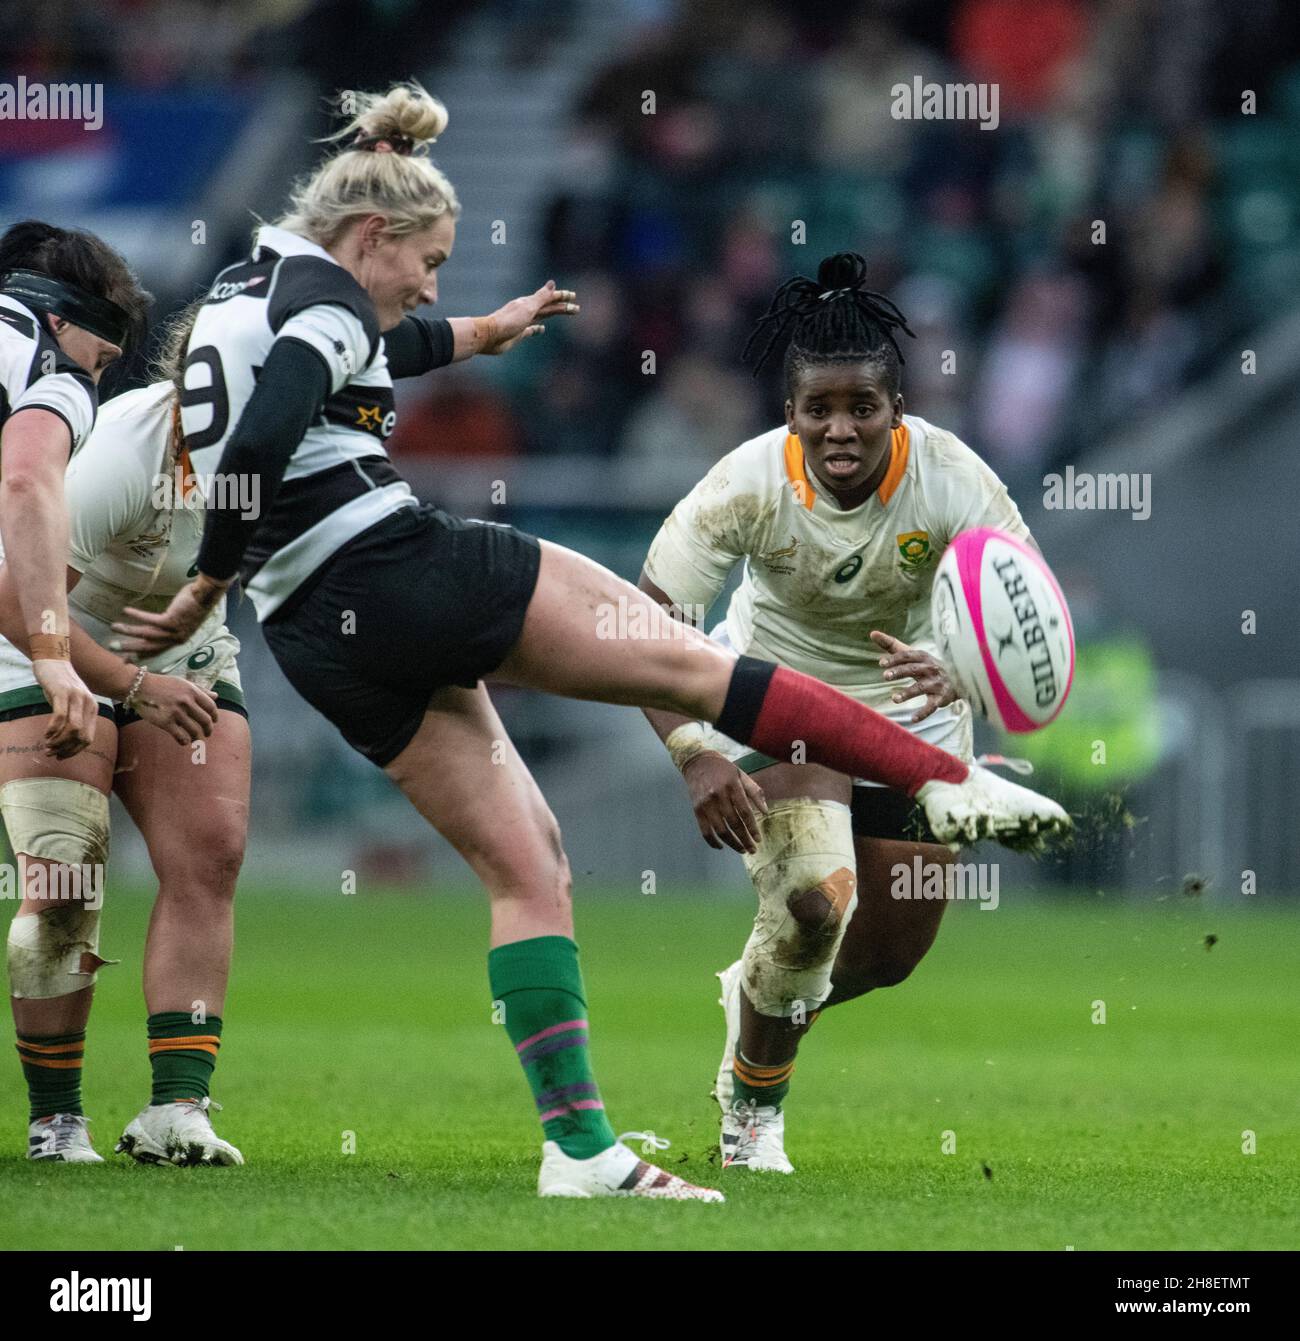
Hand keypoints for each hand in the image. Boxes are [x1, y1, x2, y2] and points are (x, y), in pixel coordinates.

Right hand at [31, 659, 96, 758]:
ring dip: (59, 741)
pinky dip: (53, 729)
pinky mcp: (63, 692)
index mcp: (93, 709)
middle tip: (50, 753)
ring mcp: (77, 697)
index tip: (60, 756)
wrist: (54, 661)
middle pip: (82, 736)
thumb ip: (73, 719)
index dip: (75, 751)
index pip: (89, 738)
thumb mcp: (72, 704)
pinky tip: (45, 734)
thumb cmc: (61, 686)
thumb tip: (65, 743)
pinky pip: (60, 716)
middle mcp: (88, 704)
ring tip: (47, 745)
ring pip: (73, 729)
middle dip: (66, 749)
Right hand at [112, 576, 226, 658]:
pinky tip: (125, 610)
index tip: (126, 659)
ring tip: (114, 626)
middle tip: (112, 648)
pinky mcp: (171, 621)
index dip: (139, 655)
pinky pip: (149, 620)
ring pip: (146, 634)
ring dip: (128, 630)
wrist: (205, 596)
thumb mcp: (178, 620)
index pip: (155, 651)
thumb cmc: (193, 605)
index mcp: (177, 641)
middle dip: (129, 648)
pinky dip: (136, 615)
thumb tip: (151, 627)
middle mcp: (175, 639)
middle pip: (148, 647)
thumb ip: (165, 626)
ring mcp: (174, 631)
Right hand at [129, 672, 218, 744]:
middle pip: (205, 720)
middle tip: (207, 733)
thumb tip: (216, 696)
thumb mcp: (183, 683)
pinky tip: (184, 741)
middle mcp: (186, 702)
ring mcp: (176, 712)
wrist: (138, 686)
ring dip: (197, 738)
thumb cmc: (162, 684)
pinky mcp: (165, 722)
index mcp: (192, 691)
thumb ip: (200, 690)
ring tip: (196, 739)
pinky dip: (185, 741)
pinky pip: (180, 736)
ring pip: (194, 731)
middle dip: (209, 729)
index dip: (215, 716)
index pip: (211, 707)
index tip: (214, 721)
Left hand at [481, 280, 578, 353]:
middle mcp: (527, 311)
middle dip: (562, 307)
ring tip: (563, 313)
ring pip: (542, 316)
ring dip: (553, 314)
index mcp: (529, 303)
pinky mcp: (518, 333)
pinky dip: (538, 329)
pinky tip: (541, 329)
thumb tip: (552, 284)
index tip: (573, 297)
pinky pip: (531, 330)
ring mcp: (523, 322)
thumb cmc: (508, 322)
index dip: (562, 297)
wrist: (490, 336)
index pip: (549, 298)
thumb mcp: (528, 307)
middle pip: (548, 307)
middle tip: (577, 308)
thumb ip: (541, 297)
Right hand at [682, 751, 767, 853]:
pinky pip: (705, 831)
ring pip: (720, 830)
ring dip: (732, 843)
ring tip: (741, 849)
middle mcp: (718, 795)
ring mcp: (706, 803)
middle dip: (745, 839)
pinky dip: (713, 842)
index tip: (758, 839)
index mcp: (732, 786)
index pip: (744, 812)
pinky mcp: (696, 809)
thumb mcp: (741, 775)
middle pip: (734, 823)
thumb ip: (755, 792)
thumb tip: (766, 812)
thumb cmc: (723, 769)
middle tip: (752, 849)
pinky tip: (721, 846)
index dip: (752, 828)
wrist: (697, 761)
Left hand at [871, 629, 958, 722]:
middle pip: (913, 669)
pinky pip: (931, 706)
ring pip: (921, 688)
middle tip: (885, 676)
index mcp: (922, 657)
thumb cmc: (926, 665)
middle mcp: (930, 669)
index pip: (907, 656)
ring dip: (908, 693)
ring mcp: (936, 684)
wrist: (958, 679)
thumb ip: (892, 645)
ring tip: (894, 699)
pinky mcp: (940, 698)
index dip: (895, 659)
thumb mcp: (911, 654)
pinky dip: (923, 713)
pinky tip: (913, 719)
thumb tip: (872, 633)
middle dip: (900, 672)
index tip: (881, 663)